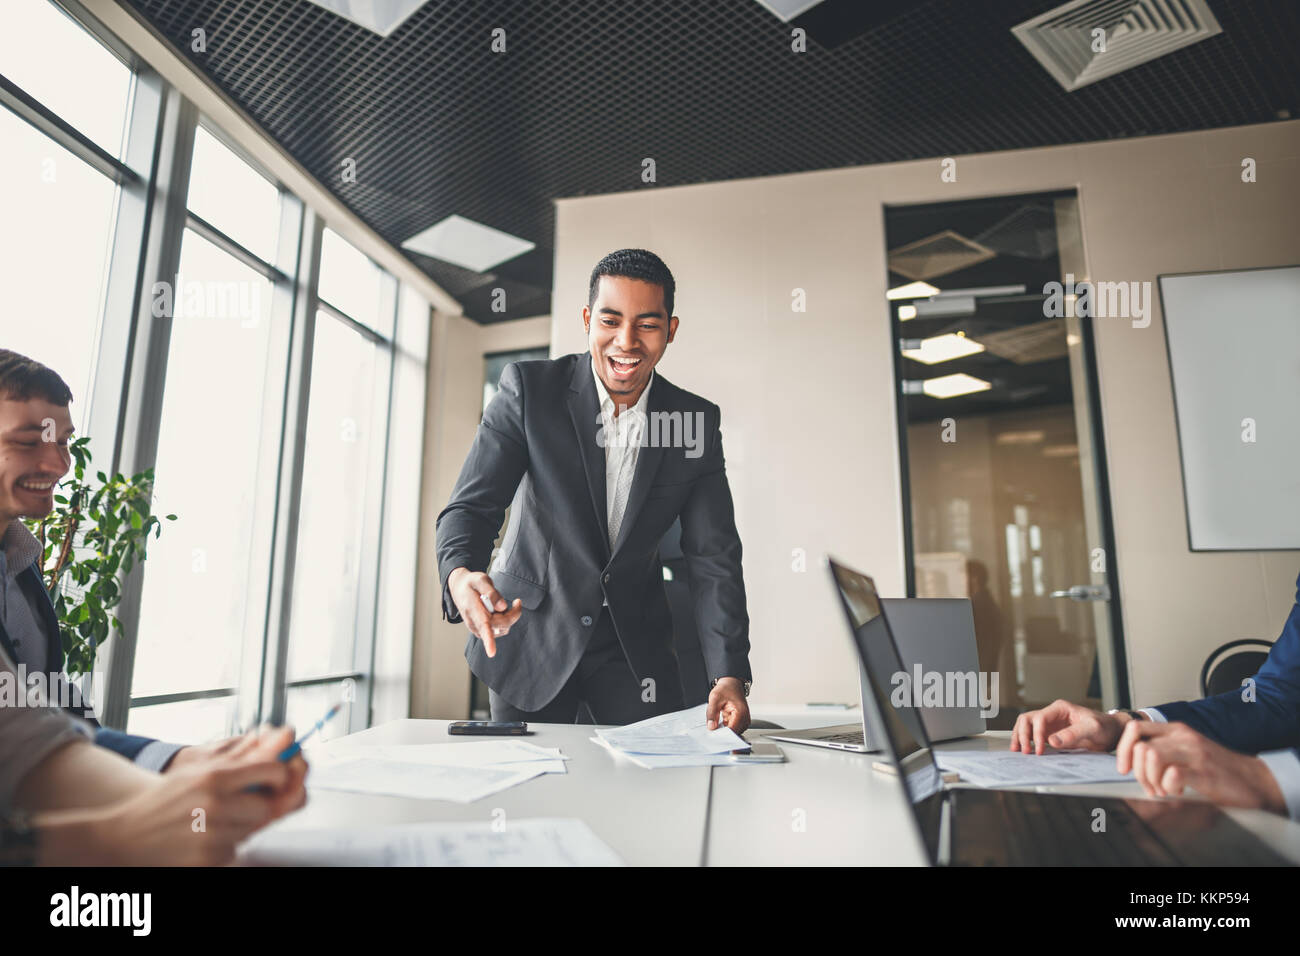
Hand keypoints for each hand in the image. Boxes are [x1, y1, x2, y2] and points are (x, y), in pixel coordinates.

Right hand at [87, 727, 307, 864]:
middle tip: (238, 806)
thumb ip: (241, 760)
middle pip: (267, 808)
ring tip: (213, 822)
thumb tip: (284, 740)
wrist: (124, 836)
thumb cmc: (164, 801)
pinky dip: (224, 847)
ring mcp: (210, 835)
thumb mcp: (197, 771)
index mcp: (214, 776)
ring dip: (241, 827)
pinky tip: (202, 839)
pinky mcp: (206, 860)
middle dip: (259, 807)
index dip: (281, 776)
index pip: (273, 771)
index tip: (275, 779)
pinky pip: (234, 852)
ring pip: (252, 831)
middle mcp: (214, 805)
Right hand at [449, 567, 522, 657]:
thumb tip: (502, 607)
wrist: (460, 589)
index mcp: (472, 610)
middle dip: (513, 613)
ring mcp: (479, 629)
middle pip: (502, 625)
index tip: (491, 652)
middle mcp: (475, 624)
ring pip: (503, 628)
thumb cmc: (470, 584)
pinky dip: (505, 619)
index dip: (488, 640)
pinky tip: (497, 611)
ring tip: (499, 605)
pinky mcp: (483, 632)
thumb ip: (491, 592)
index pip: (482, 626)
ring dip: (508, 616)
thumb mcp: (480, 579)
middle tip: (516, 601)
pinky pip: (501, 629)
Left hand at [707, 678, 749, 733]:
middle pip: (734, 733)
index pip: (733, 731)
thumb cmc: (726, 689)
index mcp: (741, 712)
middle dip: (723, 734)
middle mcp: (745, 718)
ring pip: (733, 733)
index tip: (713, 735)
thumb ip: (712, 714)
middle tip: (712, 731)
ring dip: (724, 731)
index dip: (723, 735)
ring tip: (717, 724)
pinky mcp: (741, 722)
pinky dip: (725, 728)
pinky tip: (720, 723)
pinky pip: (733, 729)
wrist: (731, 684)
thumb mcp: (715, 698)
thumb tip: (711, 727)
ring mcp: (744, 721)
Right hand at [1010, 698, 1127, 754]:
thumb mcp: (1092, 729)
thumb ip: (1073, 734)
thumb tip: (1052, 741)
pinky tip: (1023, 749)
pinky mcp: (1051, 734)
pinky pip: (1033, 735)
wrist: (1112, 732)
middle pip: (1027, 719)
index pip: (1039, 718)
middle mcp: (1052, 714)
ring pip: (1026, 725)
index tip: (1040, 749)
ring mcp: (1050, 724)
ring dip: (1020, 736)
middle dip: (1023, 734)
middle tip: (1025, 751)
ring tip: (1017, 750)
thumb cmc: (1105, 727)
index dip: (1037, 734)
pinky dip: (1026, 741)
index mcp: (1060, 708)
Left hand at [1116, 719, 1286, 812]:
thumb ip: (1162, 750)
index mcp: (1176, 730)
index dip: (1122, 749)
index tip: (1125, 768)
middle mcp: (1183, 737)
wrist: (1255, 780)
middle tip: (1150, 787)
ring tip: (1164, 790)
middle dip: (1138, 772)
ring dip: (1151, 779)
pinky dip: (1168, 787)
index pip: (1135, 728)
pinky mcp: (1205, 772)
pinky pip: (1172, 775)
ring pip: (1151, 756)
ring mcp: (1194, 753)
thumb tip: (1131, 763)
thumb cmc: (1218, 769)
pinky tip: (1179, 792)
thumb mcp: (1186, 751)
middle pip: (1140, 746)